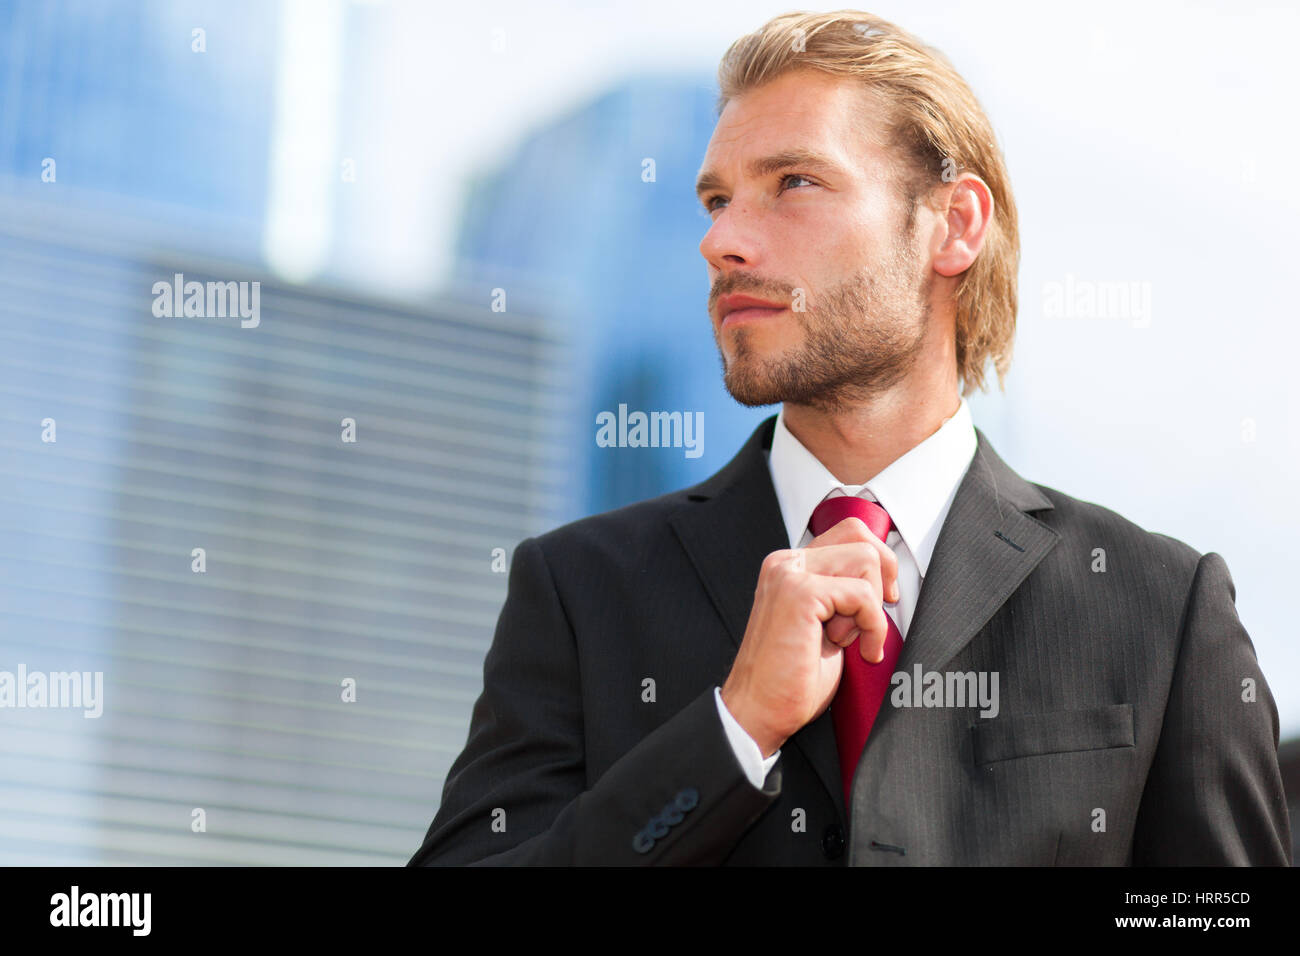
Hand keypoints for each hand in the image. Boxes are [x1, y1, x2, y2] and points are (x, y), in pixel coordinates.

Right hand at [720, 517, 898, 756]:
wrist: (759, 712)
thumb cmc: (791, 679)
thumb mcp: (826, 624)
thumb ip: (843, 594)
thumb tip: (887, 576)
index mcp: (790, 566)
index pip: (849, 531)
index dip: (879, 562)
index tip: (884, 600)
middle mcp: (785, 562)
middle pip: (860, 536)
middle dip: (881, 578)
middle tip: (874, 620)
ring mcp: (789, 574)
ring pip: (865, 560)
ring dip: (870, 607)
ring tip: (848, 640)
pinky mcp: (799, 593)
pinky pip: (863, 595)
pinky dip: (872, 627)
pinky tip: (860, 652)